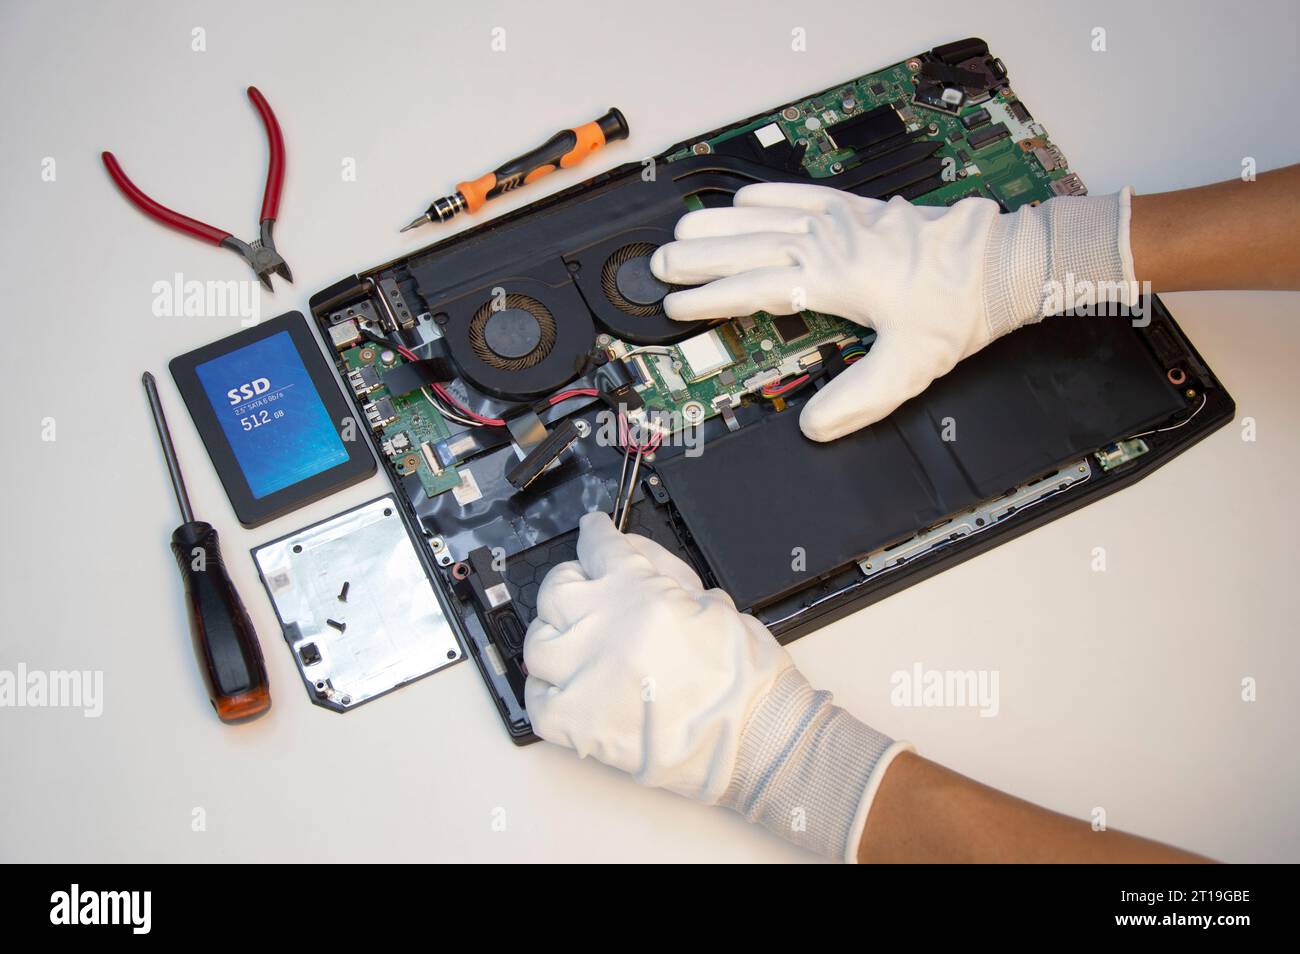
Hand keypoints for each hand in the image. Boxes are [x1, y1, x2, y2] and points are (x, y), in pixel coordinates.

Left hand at [523, 512, 908, 859]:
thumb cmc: (744, 676)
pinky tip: (567, 689)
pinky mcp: (577, 723)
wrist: (756, 738)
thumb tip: (630, 550)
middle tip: (583, 593)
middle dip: (569, 585)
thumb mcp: (712, 600)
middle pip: (556, 591)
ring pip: (539, 644)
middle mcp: (602, 627)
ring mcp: (583, 676)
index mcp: (636, 590)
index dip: (594, 535)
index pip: (597, 546)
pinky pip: (538, 700)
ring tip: (574, 647)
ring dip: (554, 639)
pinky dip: (548, 691)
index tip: (591, 533)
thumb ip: (664, 570)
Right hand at [650, 183, 1135, 440]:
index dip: (711, 298)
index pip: (755, 289)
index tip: (677, 304)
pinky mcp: (861, 209)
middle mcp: (830, 244)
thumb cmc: (958, 310)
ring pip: (767, 219)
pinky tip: (746, 197)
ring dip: (721, 224)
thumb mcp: (908, 367)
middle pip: (749, 248)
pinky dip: (771, 194)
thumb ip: (858, 401)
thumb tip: (814, 427)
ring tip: (682, 229)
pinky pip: (805, 195)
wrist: (1002, 264)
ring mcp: (844, 222)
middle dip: (699, 257)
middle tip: (658, 264)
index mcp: (833, 281)